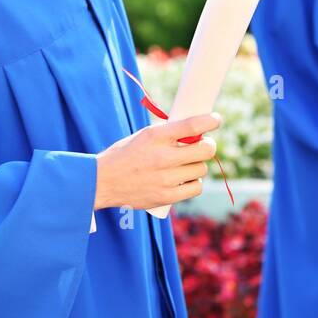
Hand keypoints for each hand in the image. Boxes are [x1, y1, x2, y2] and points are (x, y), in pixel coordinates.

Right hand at [95, 112, 220, 211]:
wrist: (101, 182)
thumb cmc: (125, 154)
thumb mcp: (143, 135)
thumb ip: (169, 133)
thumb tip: (198, 130)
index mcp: (156, 136)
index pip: (192, 125)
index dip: (211, 121)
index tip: (216, 120)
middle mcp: (162, 156)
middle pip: (205, 150)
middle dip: (208, 146)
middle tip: (203, 146)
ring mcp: (165, 178)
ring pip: (202, 169)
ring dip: (198, 166)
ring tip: (185, 165)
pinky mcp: (166, 196)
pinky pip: (196, 188)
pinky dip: (194, 183)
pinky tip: (184, 179)